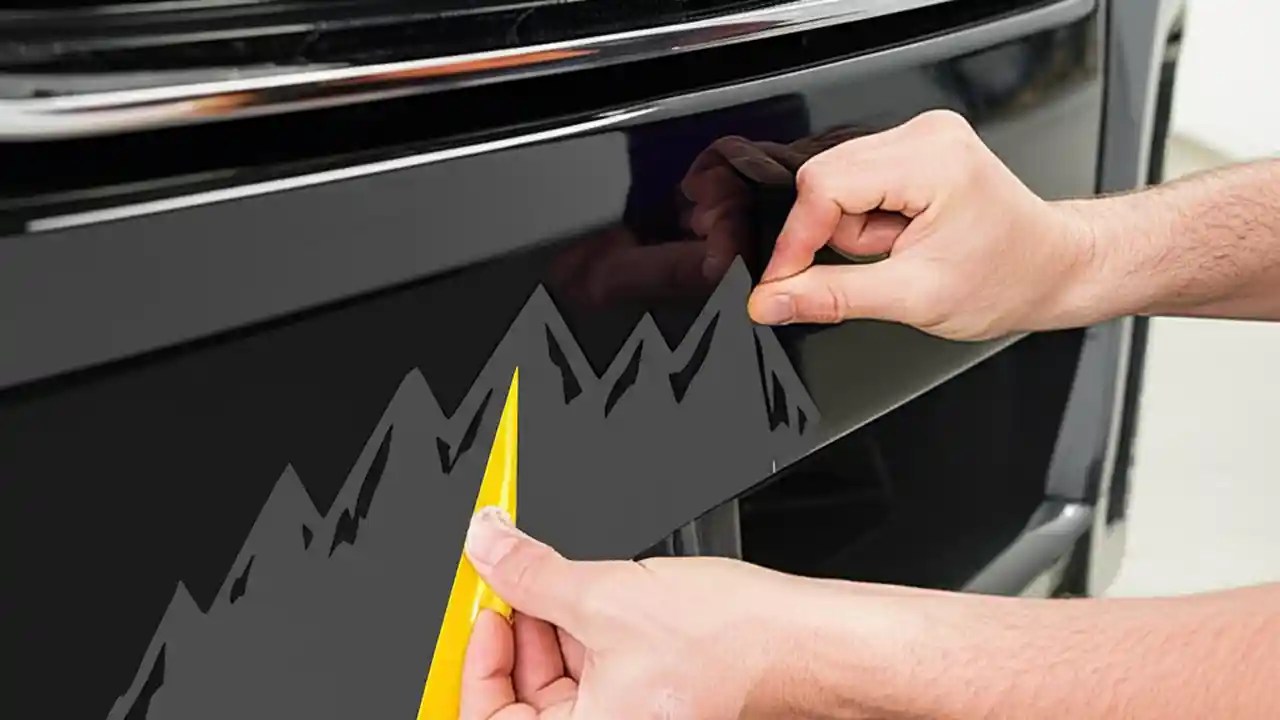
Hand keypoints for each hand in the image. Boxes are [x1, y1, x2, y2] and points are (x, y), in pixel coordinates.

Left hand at [458, 508, 894, 718]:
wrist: (802, 638)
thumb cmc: (732, 643)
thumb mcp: (604, 595)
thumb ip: (529, 573)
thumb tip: (485, 544)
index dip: (480, 663)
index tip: (485, 613)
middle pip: (528, 701)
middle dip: (521, 635)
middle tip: (516, 583)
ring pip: (562, 683)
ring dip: (553, 628)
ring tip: (560, 579)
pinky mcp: (652, 701)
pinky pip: (597, 674)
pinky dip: (586, 634)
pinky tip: (593, 593)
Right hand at [746, 110, 1095, 339]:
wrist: (1051, 270)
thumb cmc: (1006, 280)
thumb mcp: (912, 298)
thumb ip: (832, 297)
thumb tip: (772, 300)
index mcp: (932, 161)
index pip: (826, 186)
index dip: (796, 239)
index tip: (781, 283)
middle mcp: (926, 135)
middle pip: (826, 178)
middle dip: (832, 235)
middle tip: (874, 267)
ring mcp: (922, 137)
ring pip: (837, 182)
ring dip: (854, 230)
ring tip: (900, 252)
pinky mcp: (916, 149)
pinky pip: (857, 182)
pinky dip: (867, 219)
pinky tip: (901, 236)